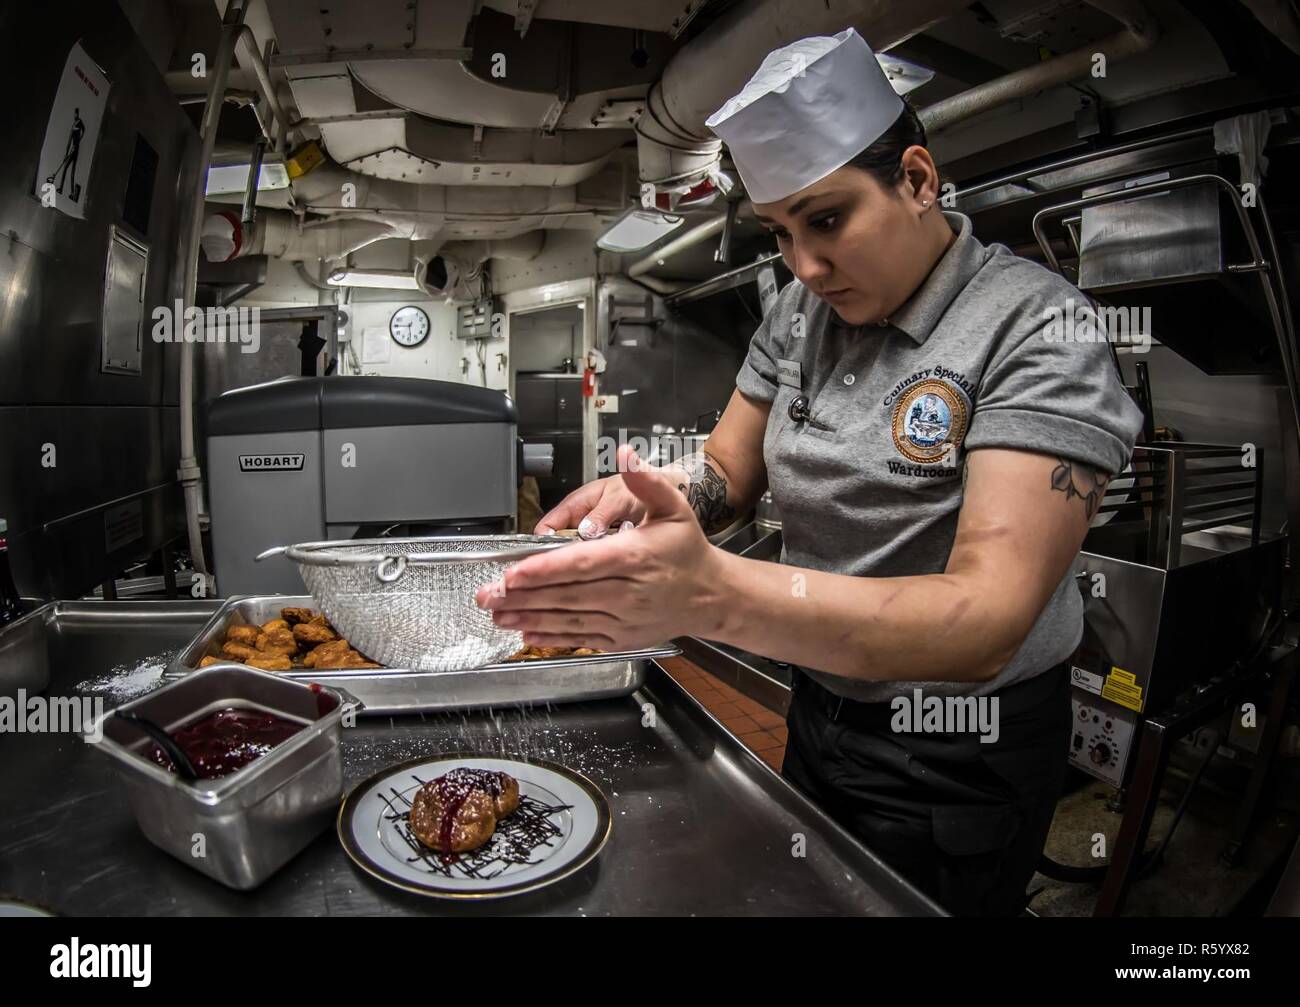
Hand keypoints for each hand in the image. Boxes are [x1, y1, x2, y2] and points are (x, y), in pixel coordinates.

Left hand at [477, 446, 726, 648]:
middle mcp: (627, 592)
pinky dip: (552, 637)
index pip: (582, 564)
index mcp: (634, 556)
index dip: (545, 570)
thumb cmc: (687, 551)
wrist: (711, 595)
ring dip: (529, 617)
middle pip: (567, 594)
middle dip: (523, 595)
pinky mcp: (620, 637)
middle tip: (488, 593)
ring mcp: (623, 619)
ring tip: (497, 613)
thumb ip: (647, 481)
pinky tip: (526, 632)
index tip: (514, 573)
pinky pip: (581, 638)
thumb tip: (626, 456)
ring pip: (569, 619)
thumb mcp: (675, 508)